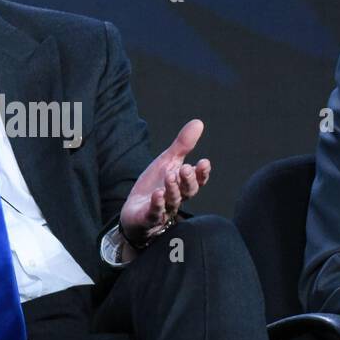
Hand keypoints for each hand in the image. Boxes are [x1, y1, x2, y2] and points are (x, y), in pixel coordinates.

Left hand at [119, 119, 210, 247]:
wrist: (135, 211)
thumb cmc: (155, 185)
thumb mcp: (168, 162)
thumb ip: (183, 145)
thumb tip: (199, 122)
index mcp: (183, 185)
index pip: (197, 180)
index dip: (202, 173)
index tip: (204, 162)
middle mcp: (176, 198)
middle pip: (187, 191)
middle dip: (188, 180)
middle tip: (186, 169)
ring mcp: (163, 209)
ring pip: (172, 201)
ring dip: (173, 189)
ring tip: (170, 177)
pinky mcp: (148, 217)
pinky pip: (154, 212)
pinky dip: (157, 204)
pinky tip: (157, 194)